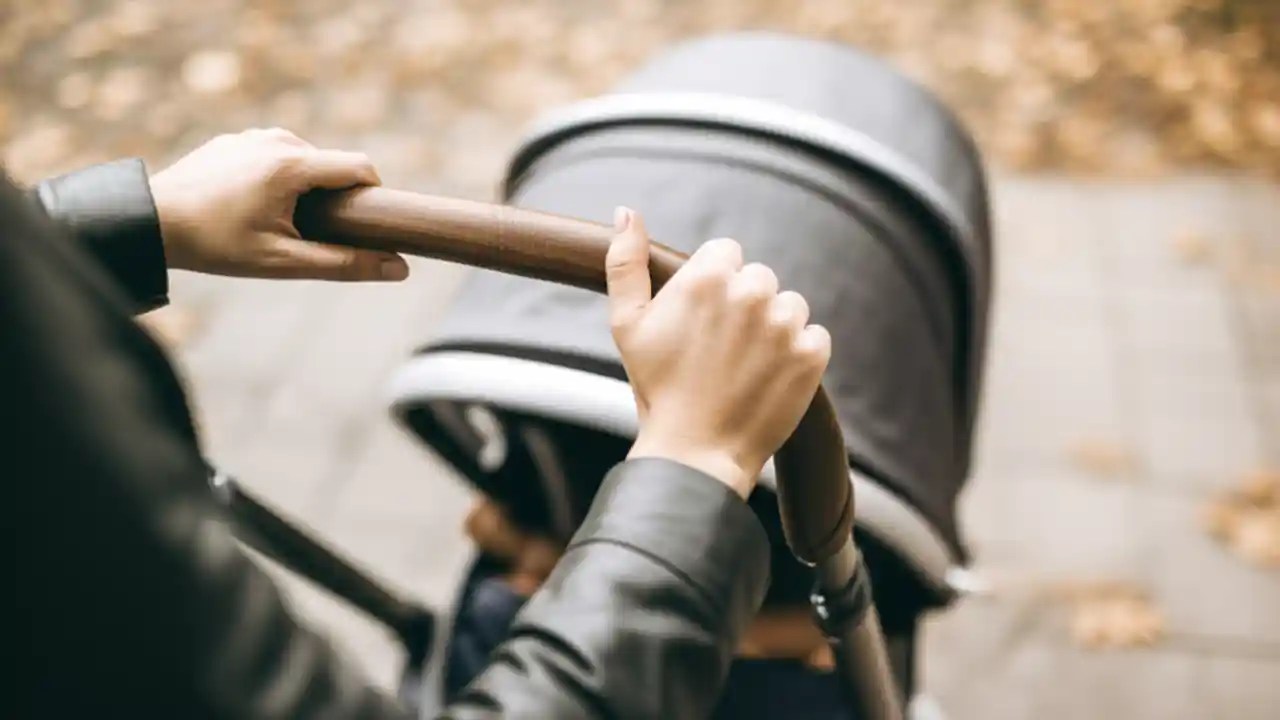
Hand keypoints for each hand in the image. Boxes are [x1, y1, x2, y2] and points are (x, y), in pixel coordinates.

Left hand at [148, 128, 408, 281]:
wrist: (150, 223)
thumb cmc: (216, 245)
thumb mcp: (284, 262)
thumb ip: (345, 264)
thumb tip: (399, 269)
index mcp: (293, 164)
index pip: (360, 167)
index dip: (374, 194)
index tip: (369, 222)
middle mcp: (277, 140)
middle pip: (331, 166)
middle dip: (333, 199)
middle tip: (311, 235)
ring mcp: (252, 136)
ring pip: (304, 160)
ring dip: (305, 189)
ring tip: (275, 223)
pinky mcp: (233, 140)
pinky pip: (273, 156)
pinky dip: (277, 180)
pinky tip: (250, 208)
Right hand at [606, 208, 830, 497]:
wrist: (695, 453)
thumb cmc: (656, 388)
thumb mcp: (626, 324)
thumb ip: (624, 262)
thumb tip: (626, 212)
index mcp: (707, 276)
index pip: (727, 254)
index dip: (713, 287)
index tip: (701, 322)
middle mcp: (751, 291)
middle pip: (759, 278)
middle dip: (744, 306)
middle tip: (720, 350)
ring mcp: (785, 323)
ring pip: (788, 306)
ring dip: (773, 330)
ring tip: (744, 367)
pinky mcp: (812, 354)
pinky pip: (814, 337)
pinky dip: (798, 356)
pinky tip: (769, 379)